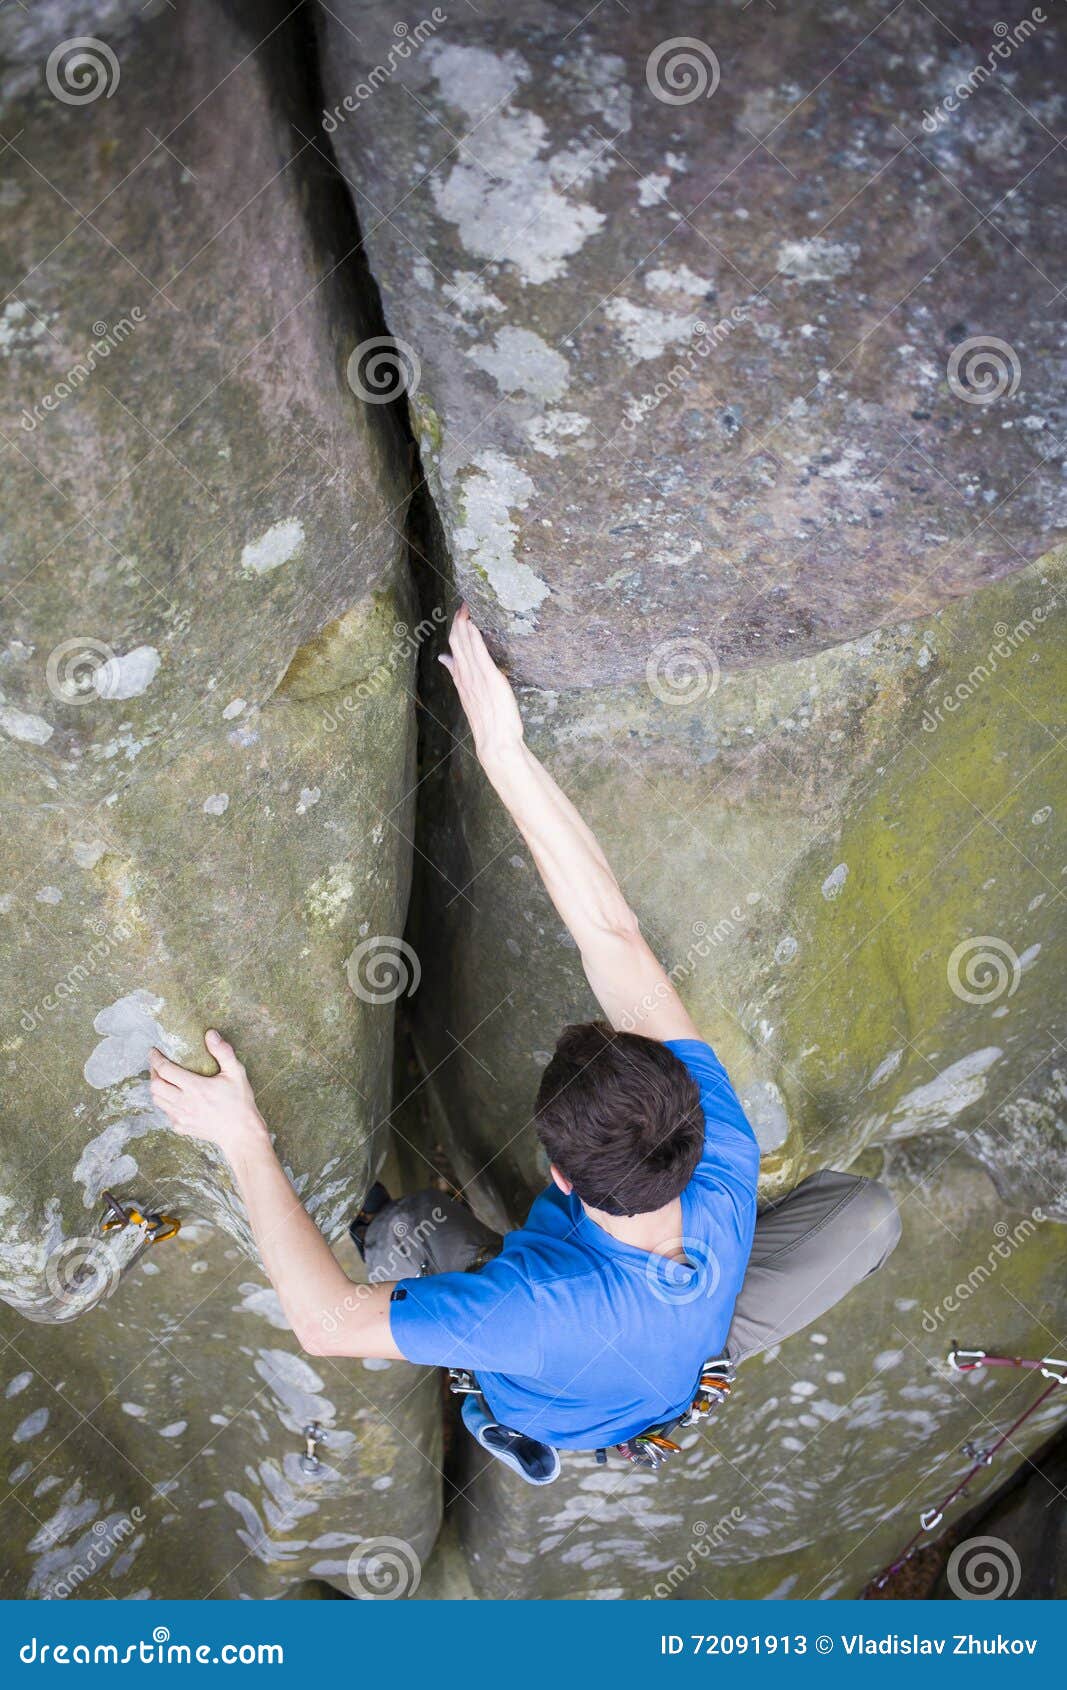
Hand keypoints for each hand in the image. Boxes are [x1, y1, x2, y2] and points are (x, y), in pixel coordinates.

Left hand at [149, 1031, 266, 1160]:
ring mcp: (181, 1117)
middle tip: (158, 1064)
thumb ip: (223, 1052)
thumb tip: (210, 1034)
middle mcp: (184, 1103)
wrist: (241, 1134)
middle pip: (155, 1086)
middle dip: (153, 1073)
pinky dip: (166, 1103)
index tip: (154, 1051)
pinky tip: (175, 1098)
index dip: (156, 1059)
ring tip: (164, 1079)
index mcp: (195, 1088)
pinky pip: (166, 1113)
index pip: (165, 1070)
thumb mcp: (236, 1073)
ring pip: (157, 1101)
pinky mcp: (182, 1128)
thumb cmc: (240, 1102)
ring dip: (157, 1088)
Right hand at [439, 604, 524, 763]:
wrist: (495, 741)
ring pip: (465, 645)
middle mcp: (466, 676)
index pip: (454, 649)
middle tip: (462, 604)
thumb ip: (458, 676)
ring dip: (464, 624)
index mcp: (461, 679)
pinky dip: (474, 637)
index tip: (458, 615)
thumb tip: (445, 658)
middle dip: (458, 622)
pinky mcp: (490, 678)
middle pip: (456, 643)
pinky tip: (473, 624)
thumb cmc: (488, 722)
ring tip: (466, 607)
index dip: (455, 631)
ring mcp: (476, 677)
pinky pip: (479, 654)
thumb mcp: (471, 697)